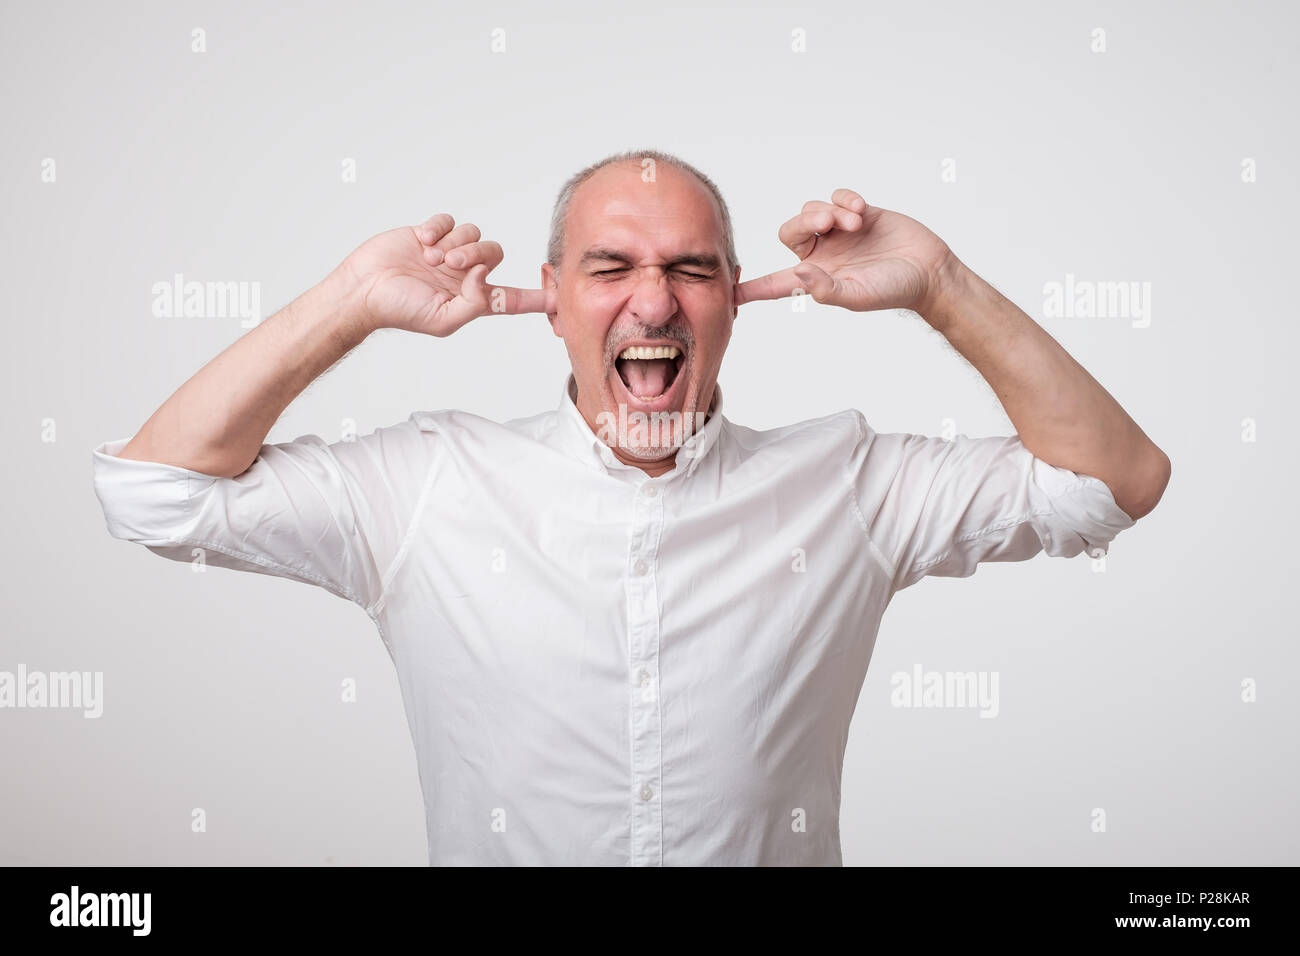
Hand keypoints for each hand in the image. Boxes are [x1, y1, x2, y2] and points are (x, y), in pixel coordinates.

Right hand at [331, 213, 555, 335]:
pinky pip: (449, 220)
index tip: (562, 295)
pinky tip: (421, 241)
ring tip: (430, 257)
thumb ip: (473, 303)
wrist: (363, 290)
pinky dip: (437, 228)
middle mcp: (464, 275)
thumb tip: (485, 276)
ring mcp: (447, 252)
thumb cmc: (399, 310)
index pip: (513, 299)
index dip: (538, 297)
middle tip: (449, 264)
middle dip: (475, 255)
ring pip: (473, 234)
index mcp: (472, 300)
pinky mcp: (430, 234)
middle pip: (494, 253)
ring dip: (454, 242)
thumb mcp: (442, 320)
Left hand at [735, 189, 960, 315]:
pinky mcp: (859, 214)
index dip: (751, 288)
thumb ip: (825, 288)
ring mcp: (839, 233)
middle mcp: (822, 255)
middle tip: (827, 223)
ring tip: (856, 222)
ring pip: (812, 210)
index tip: (726, 291)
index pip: (775, 284)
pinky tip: (861, 210)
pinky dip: (845, 200)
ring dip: (831, 211)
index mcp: (815, 278)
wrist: (929, 270)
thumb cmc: (894, 290)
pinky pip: (837, 197)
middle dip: (804, 222)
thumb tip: (797, 272)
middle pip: (790, 231)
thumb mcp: (857, 295)